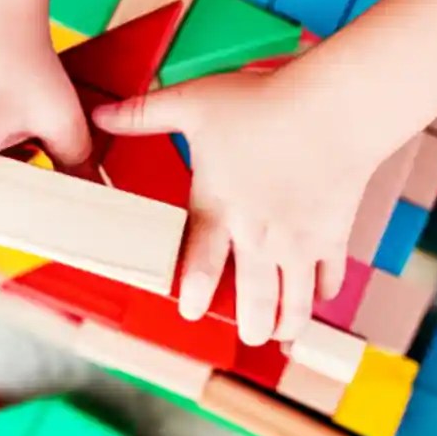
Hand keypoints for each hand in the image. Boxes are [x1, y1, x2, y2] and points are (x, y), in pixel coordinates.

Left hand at [93, 71, 385, 345]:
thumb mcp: (193, 102)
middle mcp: (257, 235)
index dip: (192, 294)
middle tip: (248, 333)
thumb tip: (101, 114)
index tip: (188, 310)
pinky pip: (329, 278)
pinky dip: (322, 291)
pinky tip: (316, 294)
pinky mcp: (332, 235)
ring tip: (280, 333)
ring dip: (287, 322)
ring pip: (294, 302)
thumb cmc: (265, 101)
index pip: (198, 266)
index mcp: (218, 207)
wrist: (335, 107)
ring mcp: (298, 241)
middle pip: (254, 301)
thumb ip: (145, 114)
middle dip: (251, 326)